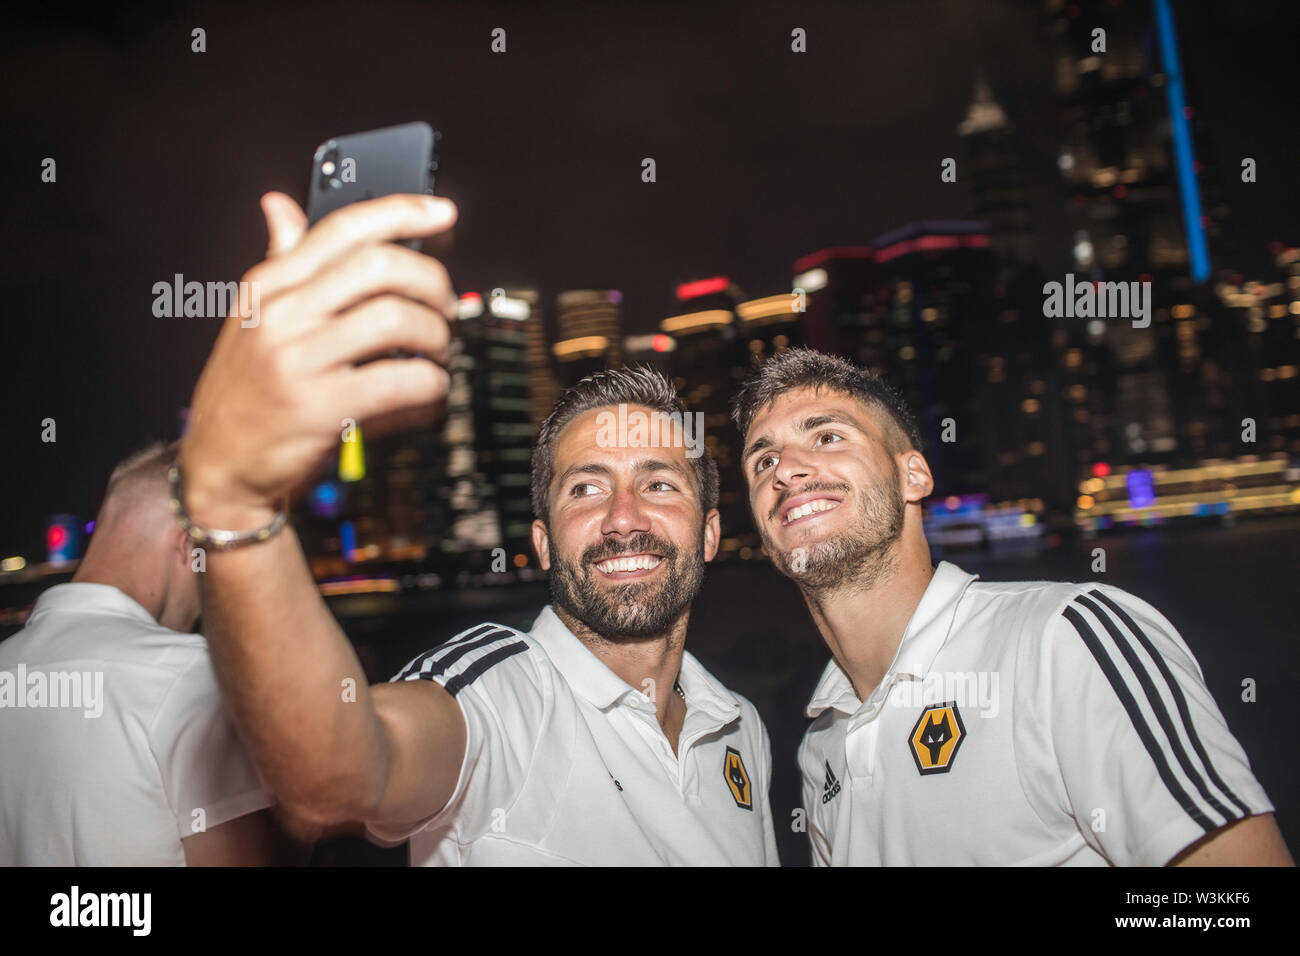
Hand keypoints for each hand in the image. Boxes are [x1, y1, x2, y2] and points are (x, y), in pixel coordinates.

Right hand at [179, 191, 458, 529]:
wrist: (217, 468)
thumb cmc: (245, 393)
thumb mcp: (251, 319)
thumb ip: (279, 261)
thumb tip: (280, 205)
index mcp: (268, 286)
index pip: (341, 228)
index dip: (401, 211)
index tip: (442, 213)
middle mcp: (280, 315)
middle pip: (380, 267)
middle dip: (432, 283)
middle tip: (443, 309)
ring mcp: (297, 360)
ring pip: (397, 320)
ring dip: (437, 338)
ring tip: (436, 355)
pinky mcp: (320, 408)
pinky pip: (402, 380)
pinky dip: (432, 385)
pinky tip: (429, 391)